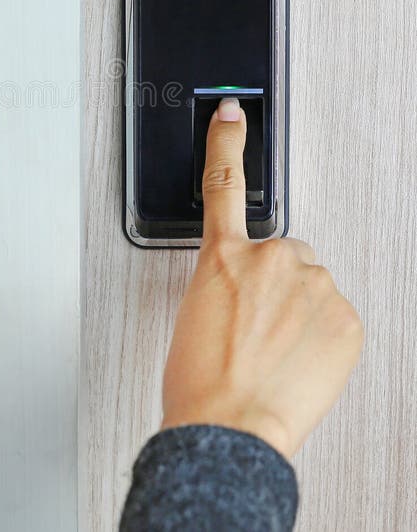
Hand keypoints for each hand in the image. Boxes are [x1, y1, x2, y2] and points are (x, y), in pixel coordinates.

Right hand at [160, 97, 363, 460]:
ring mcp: (312, 287)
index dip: (226, 141)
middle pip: (287, 254)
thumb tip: (252, 292)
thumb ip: (227, 283)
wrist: (230, 429)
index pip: (222, 184)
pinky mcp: (345, 318)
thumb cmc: (200, 383)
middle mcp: (270, 260)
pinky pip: (336, 315)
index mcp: (223, 257)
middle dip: (279, 282)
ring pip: (313, 286)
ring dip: (302, 310)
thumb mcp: (195, 316)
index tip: (232, 112)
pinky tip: (301, 360)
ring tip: (278, 352)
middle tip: (261, 327)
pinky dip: (324, 335)